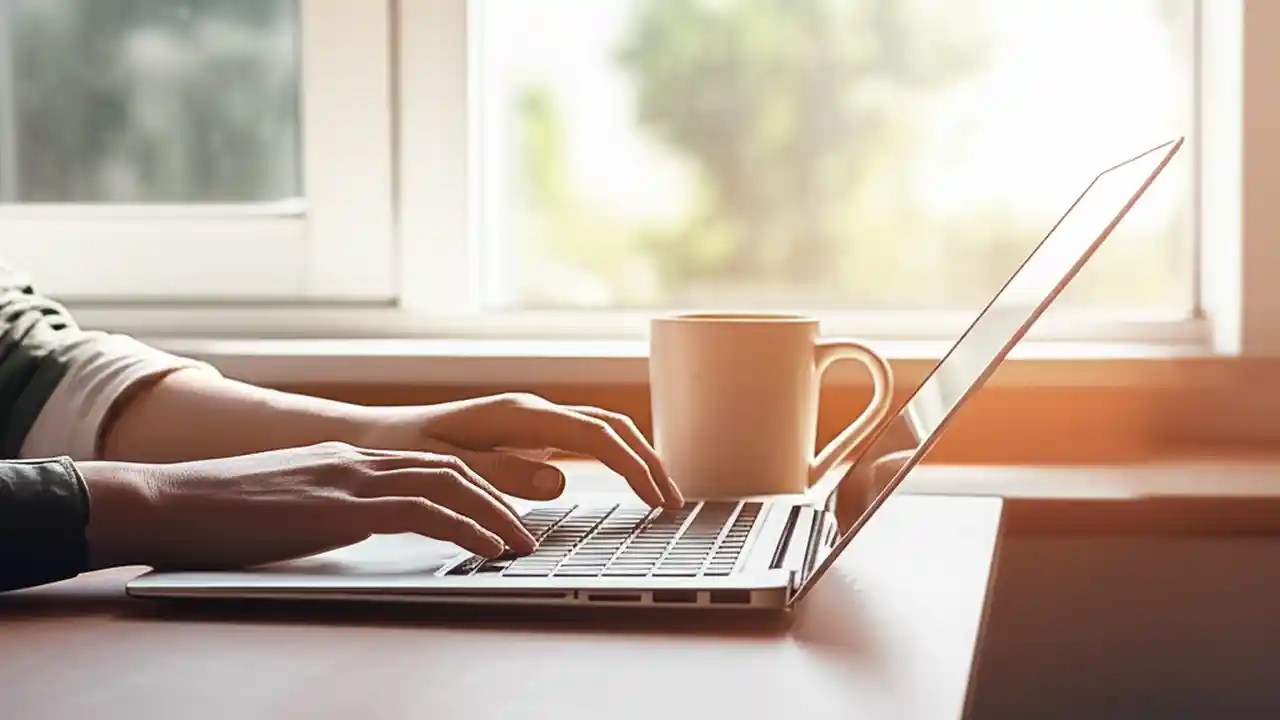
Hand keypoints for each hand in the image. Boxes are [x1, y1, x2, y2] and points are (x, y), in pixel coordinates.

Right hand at [81, 442, 538, 570]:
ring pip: (447, 483)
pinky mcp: (340, 506)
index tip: (503, 512)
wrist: (172, 501)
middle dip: (499, 499)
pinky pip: (420, 512)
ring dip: (494, 515)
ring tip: (521, 546)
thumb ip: (331, 509)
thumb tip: (358, 529)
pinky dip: (462, 528)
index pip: (429, 463)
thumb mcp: (291, 506)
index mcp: (348, 459)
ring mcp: (350, 478)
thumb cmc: (220, 515)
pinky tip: (486, 548)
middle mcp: (357, 459)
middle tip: (528, 533)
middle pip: (451, 468)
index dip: (475, 486)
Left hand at [352, 393, 683, 508]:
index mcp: (518, 414)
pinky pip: (585, 438)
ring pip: (602, 428)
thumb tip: (557, 482)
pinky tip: (625, 479)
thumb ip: (500, 474)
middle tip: (673, 502)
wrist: (379, 436)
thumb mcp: (446, 468)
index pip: (594, 435)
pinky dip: (615, 456)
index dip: (632, 467)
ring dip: (636, 456)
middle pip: (610, 426)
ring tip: (660, 493)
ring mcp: (532, 418)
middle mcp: (532, 409)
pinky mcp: (528, 431)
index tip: (656, 499)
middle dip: (647, 460)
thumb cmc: (404, 452)